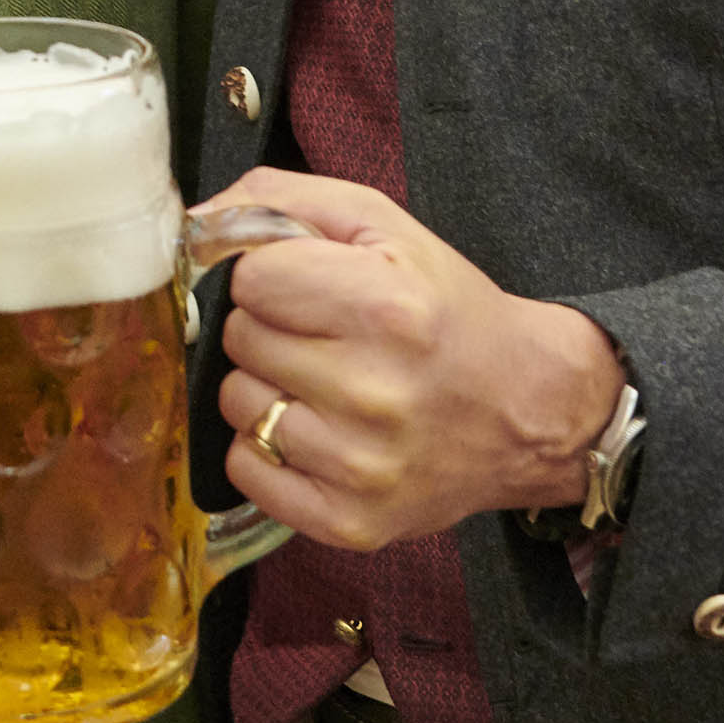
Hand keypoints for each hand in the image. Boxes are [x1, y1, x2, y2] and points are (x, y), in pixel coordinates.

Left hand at [203, 167, 624, 554]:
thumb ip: (280, 200)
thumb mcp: (382, 225)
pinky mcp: (350, 522)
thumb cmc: (446, 311)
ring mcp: (361, 467)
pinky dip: (266, 447)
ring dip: (266, 386)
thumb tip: (194, 222)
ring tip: (324, 383)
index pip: (248, 278)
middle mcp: (373, 391)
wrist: (528, 409)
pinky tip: (316, 430)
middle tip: (324, 336)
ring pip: (236, 403)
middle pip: (238, 338)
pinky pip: (246, 469)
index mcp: (384, 307)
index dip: (270, 275)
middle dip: (269, 328)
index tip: (306, 286)